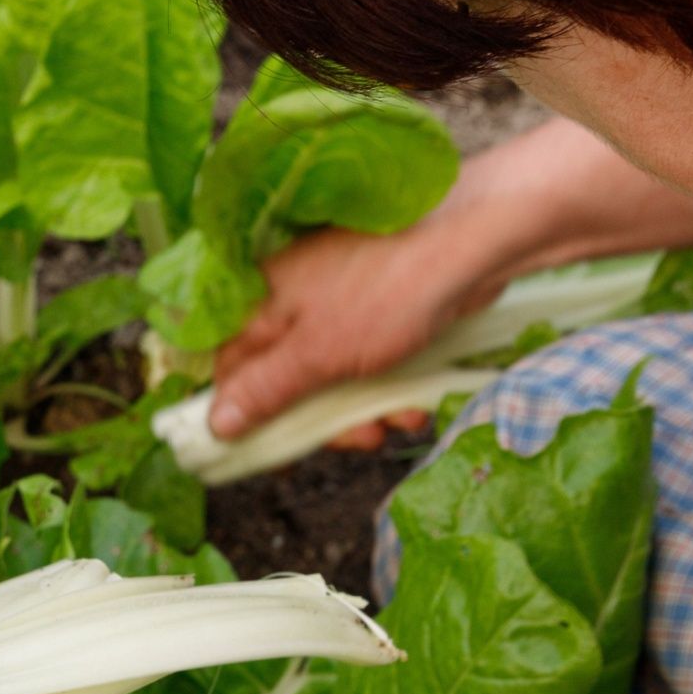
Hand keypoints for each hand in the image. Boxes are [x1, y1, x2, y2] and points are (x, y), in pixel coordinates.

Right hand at [209, 217, 506, 446]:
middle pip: (286, 383)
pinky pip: (370, 365)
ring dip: (364, 414)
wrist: (477, 240)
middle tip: (357, 441)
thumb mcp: (316, 354)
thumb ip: (265, 391)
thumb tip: (215, 424)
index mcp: (263, 304)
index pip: (232, 371)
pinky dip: (390, 391)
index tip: (273, 452)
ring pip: (332, 380)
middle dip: (321, 424)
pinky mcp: (380, 311)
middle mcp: (294, 302)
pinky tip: (416, 404)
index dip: (247, 416)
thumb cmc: (386, 291)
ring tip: (396, 424)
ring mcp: (340, 306)